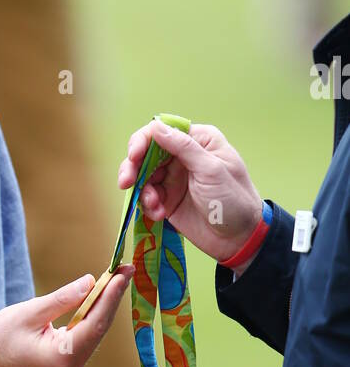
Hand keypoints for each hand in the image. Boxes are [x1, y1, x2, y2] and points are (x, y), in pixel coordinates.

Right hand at [0, 265, 134, 366]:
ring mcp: (72, 364)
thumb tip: (91, 282)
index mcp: (63, 357)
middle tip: (126, 269)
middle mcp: (73, 365)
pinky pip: (87, 333)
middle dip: (113, 296)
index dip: (111, 296)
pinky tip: (102, 294)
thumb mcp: (29, 312)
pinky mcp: (69, 358)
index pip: (96, 323)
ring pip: (96, 329)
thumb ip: (62, 299)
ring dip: (105, 303)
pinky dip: (94, 312)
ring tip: (118, 276)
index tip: (122, 273)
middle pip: (100, 326)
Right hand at [118, 120, 261, 263]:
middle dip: (133, 168)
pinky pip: (147, 196)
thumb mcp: (211, 170)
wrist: (240, 240)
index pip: (162, 131)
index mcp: (198, 141)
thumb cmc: (233, 200)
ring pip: (142, 176)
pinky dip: (148, 205)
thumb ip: (183, 147)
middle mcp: (183, 156)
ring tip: (153, 206)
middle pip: (146, 153)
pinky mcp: (167, 199)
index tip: (134, 157)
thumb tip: (156, 126)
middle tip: (125, 183)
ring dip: (142, 191)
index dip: (143, 141)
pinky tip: (159, 215)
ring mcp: (173, 179)